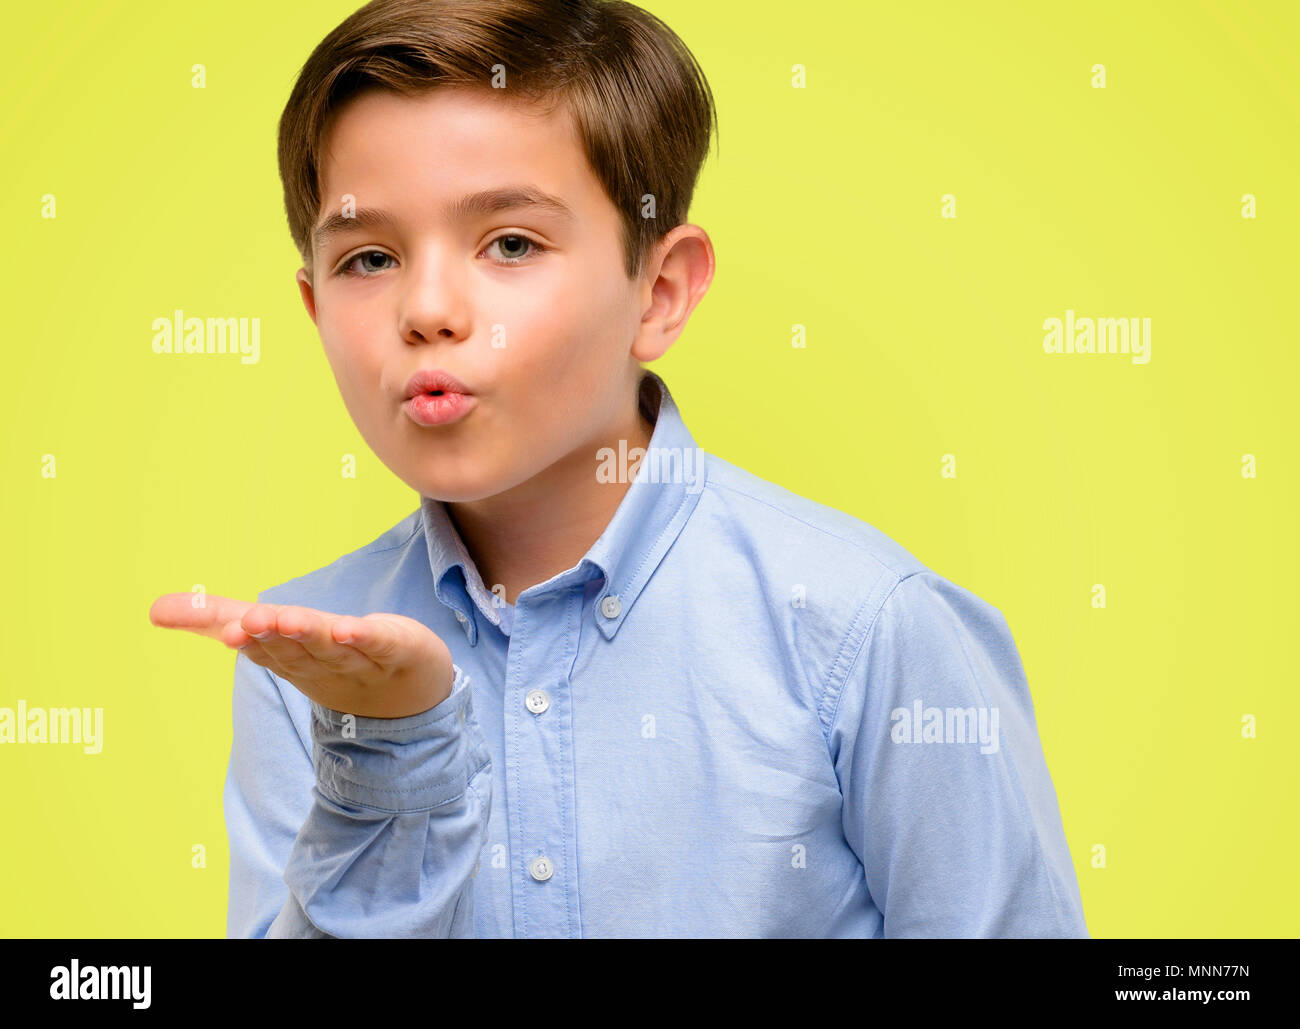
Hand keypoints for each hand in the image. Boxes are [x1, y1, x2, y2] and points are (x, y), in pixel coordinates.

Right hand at [149, 593, 456, 717]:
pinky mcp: (397, 647)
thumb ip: (217, 619)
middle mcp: (320, 662)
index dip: (247, 638)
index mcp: (289, 657)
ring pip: (332, 647)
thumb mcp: (274, 634)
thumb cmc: (328, 655)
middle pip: (295, 648)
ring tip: (285, 620)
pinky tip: (351, 630)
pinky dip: (367, 638)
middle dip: (272, 636)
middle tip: (248, 625)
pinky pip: (381, 644)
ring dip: (310, 634)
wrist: (405, 693)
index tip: (227, 631)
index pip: (264, 648)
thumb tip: (153, 611)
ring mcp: (360, 658)